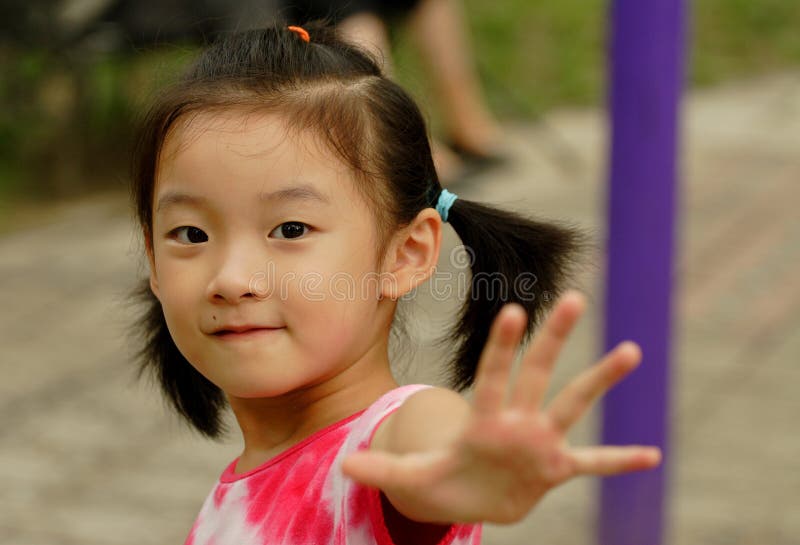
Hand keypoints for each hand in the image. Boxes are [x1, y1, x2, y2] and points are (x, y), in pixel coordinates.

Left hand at [341, 291, 661, 523]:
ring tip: (632, 350)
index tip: (513, 308)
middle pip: (538, 373)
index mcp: (484, 420)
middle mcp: (517, 422)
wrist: (471, 498)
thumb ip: (383, 468)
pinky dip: (620, 461)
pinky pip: (594, 463)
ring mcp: (540, 443)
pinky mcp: (556, 468)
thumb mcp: (411, 479)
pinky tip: (653, 456)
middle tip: (575, 297)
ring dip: (601, 380)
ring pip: (573, 404)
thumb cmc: (443, 481)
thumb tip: (342, 465)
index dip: (502, 347)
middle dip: (554, 338)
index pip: (493, 376)